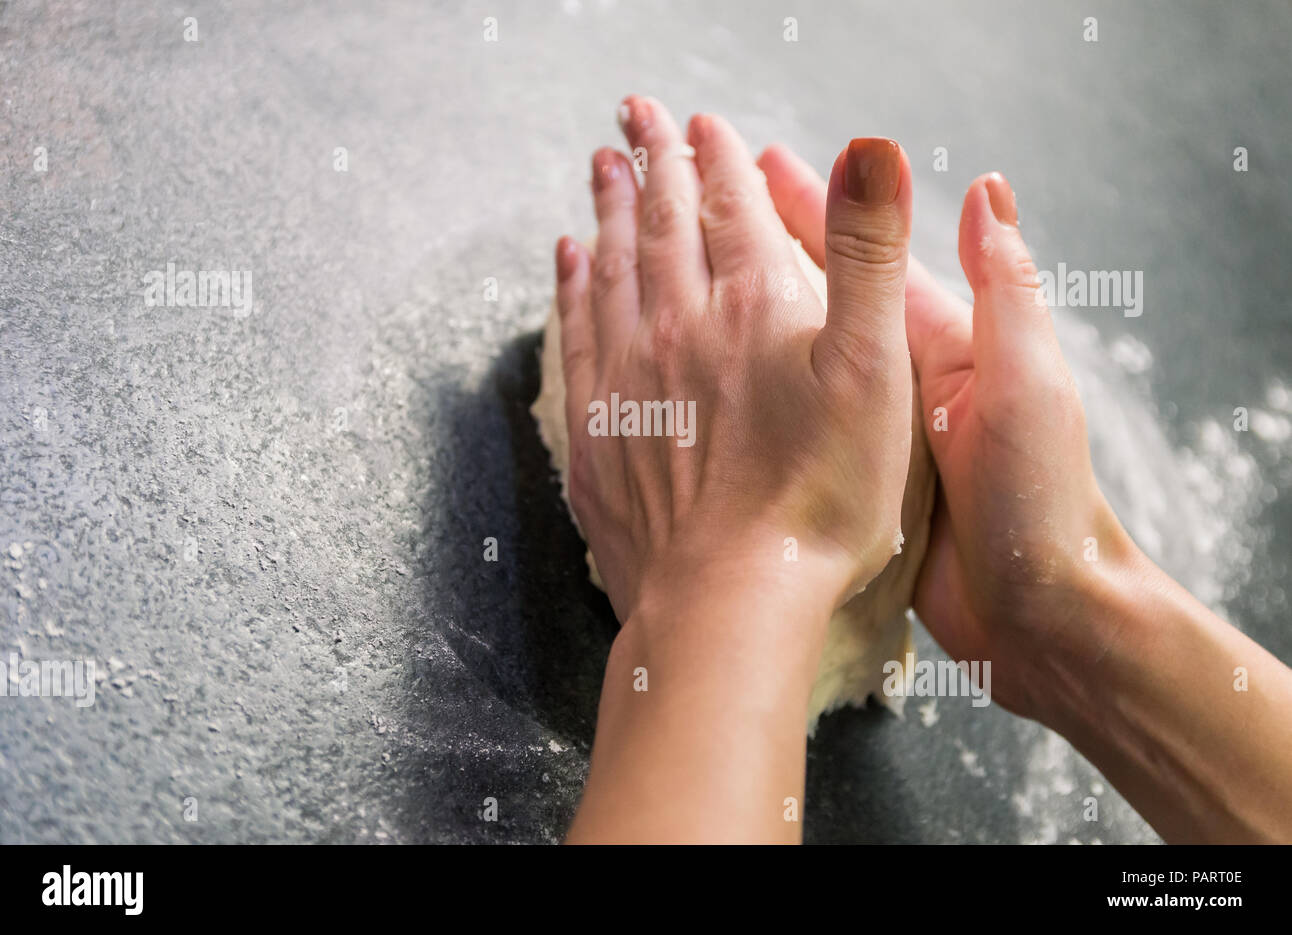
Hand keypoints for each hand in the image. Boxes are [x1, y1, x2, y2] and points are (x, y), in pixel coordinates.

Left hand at [555, 98, 916, 626]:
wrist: (727, 597)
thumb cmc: (816, 496)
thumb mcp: (874, 369)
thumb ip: (867, 255)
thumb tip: (869, 149)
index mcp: (752, 306)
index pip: (730, 206)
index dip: (718, 156)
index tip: (704, 122)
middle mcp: (680, 326)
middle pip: (662, 223)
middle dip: (653, 162)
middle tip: (637, 116)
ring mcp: (631, 377)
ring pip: (614, 269)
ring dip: (607, 210)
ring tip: (600, 166)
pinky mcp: (600, 428)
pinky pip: (579, 333)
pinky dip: (572, 286)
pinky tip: (569, 260)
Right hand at [758, 143, 1131, 716]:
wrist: (1043, 614)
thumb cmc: (1044, 499)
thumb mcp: (1027, 382)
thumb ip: (1003, 289)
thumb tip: (986, 188)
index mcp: (945, 346)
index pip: (868, 264)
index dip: (817, 211)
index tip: (760, 168)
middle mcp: (906, 382)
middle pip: (826, 302)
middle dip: (771, 252)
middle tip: (712, 209)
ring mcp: (880, 437)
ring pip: (806, 365)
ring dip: (756, 323)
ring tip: (700, 286)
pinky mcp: (861, 488)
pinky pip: (804, 430)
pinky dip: (765, 401)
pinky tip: (723, 389)